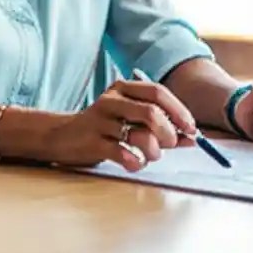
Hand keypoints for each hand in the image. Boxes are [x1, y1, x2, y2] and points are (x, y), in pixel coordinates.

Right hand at [45, 79, 196, 171]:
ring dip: (153, 150)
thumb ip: (160, 127)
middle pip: (150, 112)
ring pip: (138, 133)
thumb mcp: (131, 121)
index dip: (179, 110)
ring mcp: (100, 121)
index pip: (158, 92)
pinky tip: (135, 164)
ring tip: (151, 156)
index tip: (191, 129)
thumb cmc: (104, 128)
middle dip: (168, 131)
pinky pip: (121, 152)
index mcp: (124, 89)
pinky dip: (135, 162)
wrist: (61, 137)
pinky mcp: (91, 142)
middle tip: (171, 144)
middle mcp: (112, 100)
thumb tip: (191, 138)